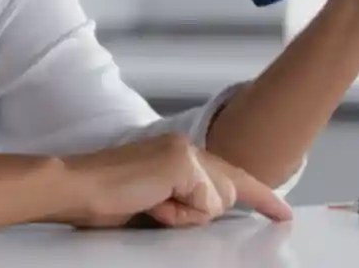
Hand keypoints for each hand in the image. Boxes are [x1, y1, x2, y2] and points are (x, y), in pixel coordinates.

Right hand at [56, 132, 293, 228]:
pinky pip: (203, 204)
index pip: (228, 177)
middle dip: (197, 213)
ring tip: (148, 204)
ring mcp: (185, 151)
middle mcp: (185, 145)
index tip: (283, 213)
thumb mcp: (155, 201)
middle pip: (227, 193)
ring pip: (217, 201)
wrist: (75, 187)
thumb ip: (184, 200)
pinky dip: (178, 213)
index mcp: (178, 152)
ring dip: (184, 215)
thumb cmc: (104, 200)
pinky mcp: (183, 163)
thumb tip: (211, 210)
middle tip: (154, 207)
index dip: (260, 196)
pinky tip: (150, 201)